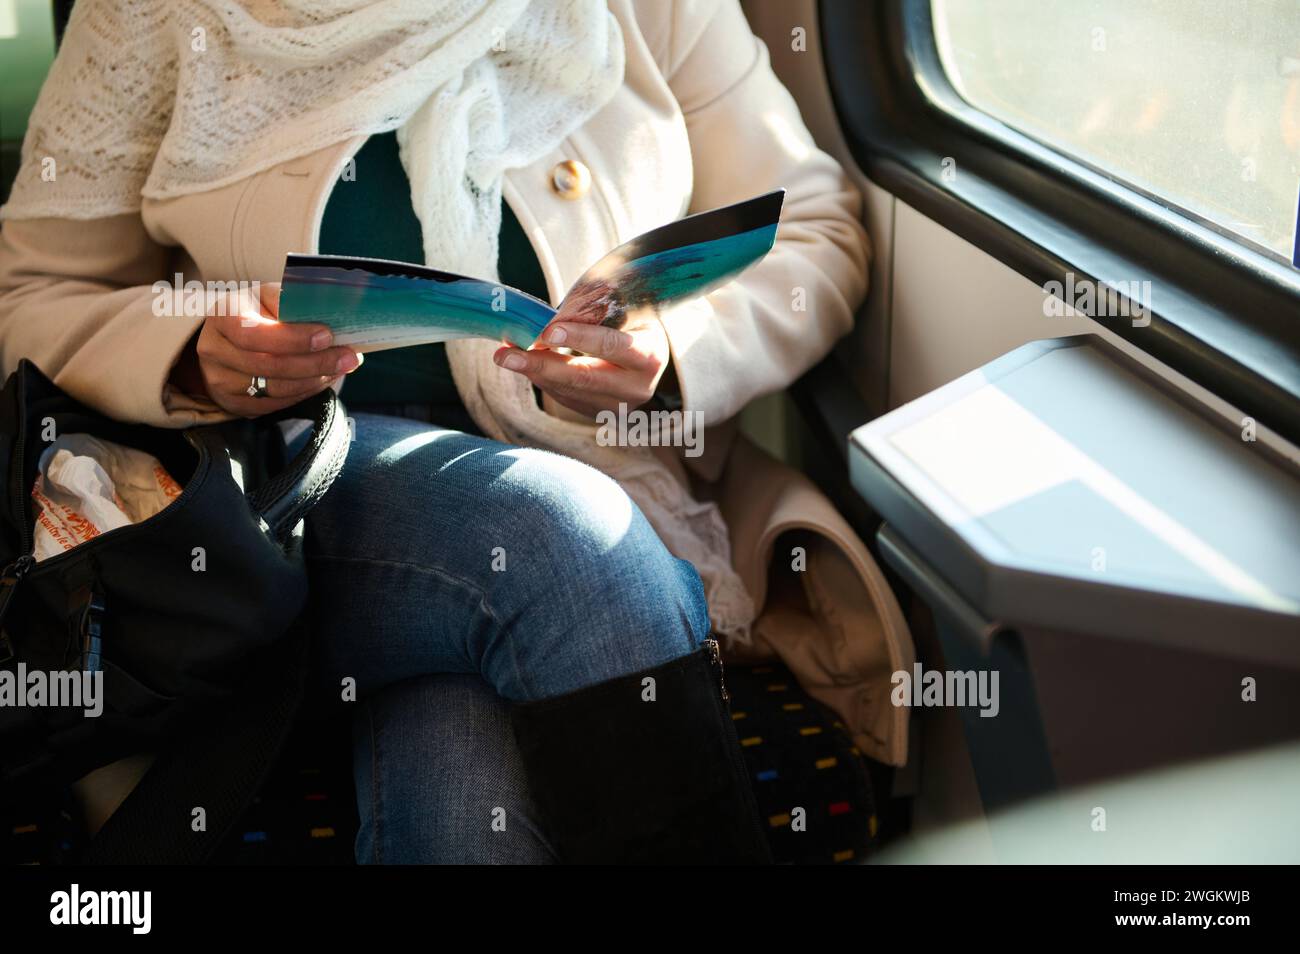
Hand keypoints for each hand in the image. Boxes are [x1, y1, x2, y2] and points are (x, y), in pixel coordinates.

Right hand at [171, 282, 361, 417]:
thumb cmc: (255, 312)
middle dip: (316, 363)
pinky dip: (306, 393)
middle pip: (270, 365)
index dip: (293, 338)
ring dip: (316, 380)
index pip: (255, 334)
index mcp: (222, 316)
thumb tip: (326, 313)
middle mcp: (214, 350)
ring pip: (276, 389)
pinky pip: (276, 404)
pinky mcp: (234, 403)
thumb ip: (289, 302)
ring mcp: (221, 381)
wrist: (228, 339)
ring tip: (341, 367)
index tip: (327, 336)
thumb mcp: (267, 296)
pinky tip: (324, 379)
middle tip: (348, 357)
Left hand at [492, 310, 671, 418]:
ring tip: (506, 354)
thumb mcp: (629, 312)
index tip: (548, 331)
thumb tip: (549, 314)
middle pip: (584, 377)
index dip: (581, 338)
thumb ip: (598, 311)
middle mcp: (637, 387)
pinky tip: (523, 364)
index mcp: (649, 356)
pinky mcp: (599, 414)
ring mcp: (618, 406)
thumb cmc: (635, 325)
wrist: (649, 359)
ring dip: (534, 372)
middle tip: (507, 355)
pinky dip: (542, 379)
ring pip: (570, 390)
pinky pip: (565, 397)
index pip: (613, 345)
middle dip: (541, 365)